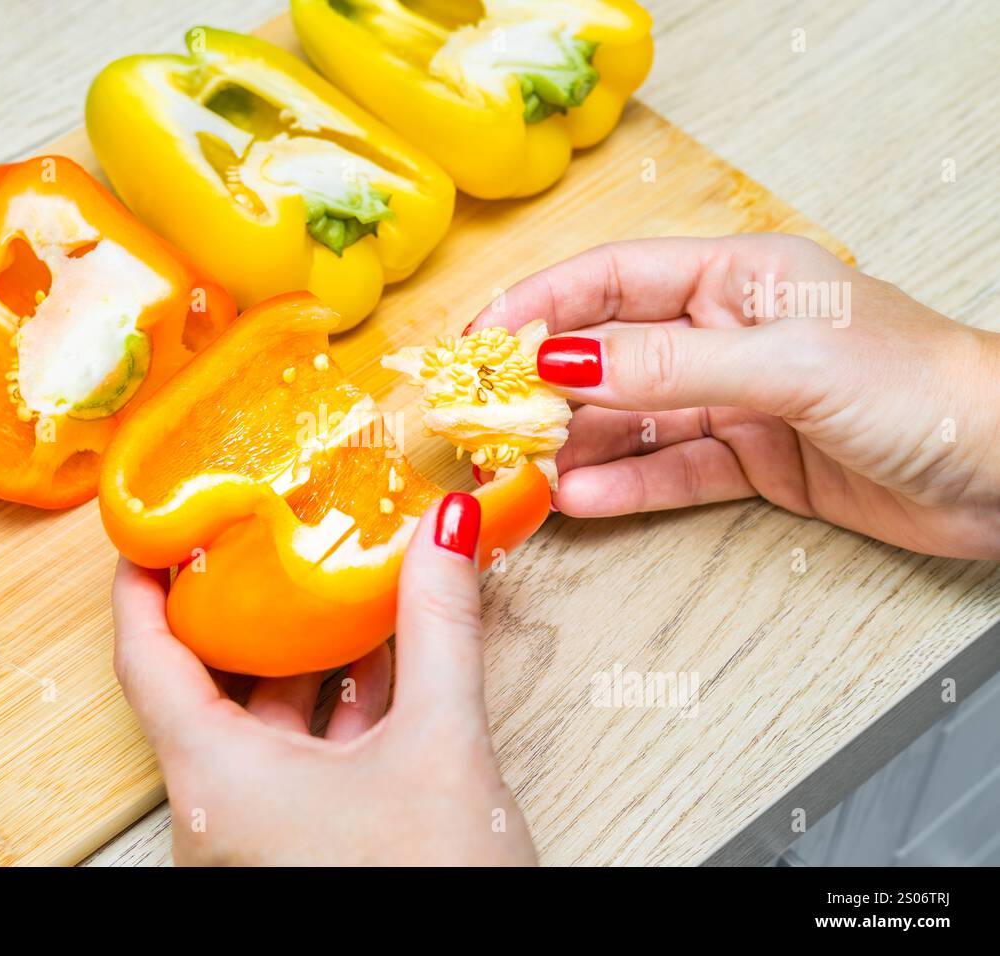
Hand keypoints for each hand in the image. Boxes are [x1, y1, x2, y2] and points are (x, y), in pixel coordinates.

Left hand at [111, 493, 536, 865]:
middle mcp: (218, 809)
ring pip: (263, 726)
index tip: (153, 528)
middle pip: (208, 685)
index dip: (140, 583)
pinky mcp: (300, 852)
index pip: (145, 659)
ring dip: (306, 659)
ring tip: (340, 585)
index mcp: (216, 777)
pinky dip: (334, 712)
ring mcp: (258, 836)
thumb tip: (443, 528)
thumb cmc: (432, 889)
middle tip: (266, 537)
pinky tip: (385, 666)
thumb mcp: (442, 744)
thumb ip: (439, 625)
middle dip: (244, 608)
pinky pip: (300, 764)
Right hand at [470, 234, 999, 558]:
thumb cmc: (923, 387)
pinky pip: (672, 472)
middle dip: (546, 387)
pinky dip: (627, 488)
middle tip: (488, 421)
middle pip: (612, 355)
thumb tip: (565, 363)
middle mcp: (729, 334)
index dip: (538, 307)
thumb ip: (670, 366)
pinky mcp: (755, 461)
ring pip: (634, 420)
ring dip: (578, 445)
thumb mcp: (786, 364)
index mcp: (738, 277)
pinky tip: (582, 501)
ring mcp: (739, 400)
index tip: (480, 344)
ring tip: (524, 470)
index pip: (612, 281)